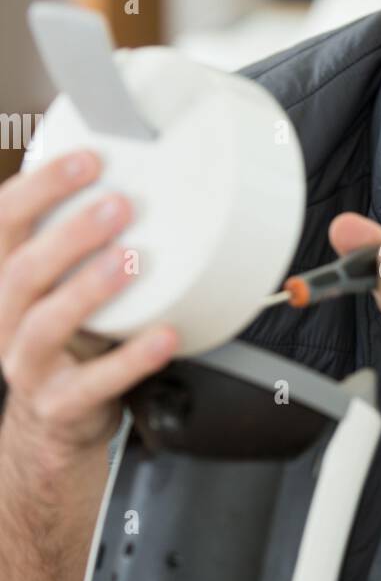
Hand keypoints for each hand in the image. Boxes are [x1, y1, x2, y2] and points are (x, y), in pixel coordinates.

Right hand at [0, 148, 178, 452]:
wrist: (54, 421)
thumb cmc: (66, 341)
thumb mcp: (57, 288)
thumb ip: (74, 245)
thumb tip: (129, 178)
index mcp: (3, 280)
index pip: (4, 222)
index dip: (40, 187)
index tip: (86, 159)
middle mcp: (4, 319)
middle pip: (21, 270)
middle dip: (69, 233)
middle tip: (118, 205)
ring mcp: (28, 365)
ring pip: (47, 323)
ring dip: (90, 287)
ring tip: (131, 261)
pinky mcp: (60, 404)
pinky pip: (96, 382)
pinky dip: (133, 358)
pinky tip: (165, 337)